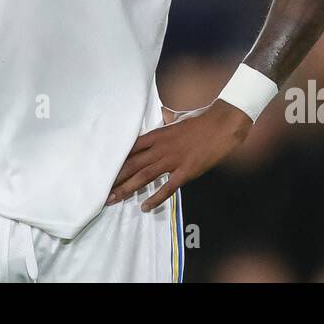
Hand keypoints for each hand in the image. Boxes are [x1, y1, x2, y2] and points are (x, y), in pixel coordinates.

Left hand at [108, 99, 252, 210]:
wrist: (221, 125)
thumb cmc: (200, 123)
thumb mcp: (176, 121)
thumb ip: (165, 124)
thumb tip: (161, 116)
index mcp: (157, 136)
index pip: (130, 150)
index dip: (116, 162)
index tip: (103, 172)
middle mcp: (160, 148)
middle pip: (133, 164)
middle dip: (116, 179)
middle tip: (102, 192)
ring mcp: (173, 160)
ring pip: (145, 175)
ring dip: (128, 188)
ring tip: (114, 199)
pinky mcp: (186, 171)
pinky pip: (167, 187)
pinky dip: (155, 197)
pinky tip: (145, 206)